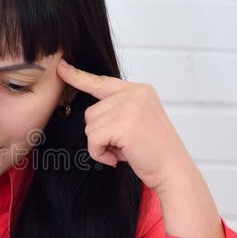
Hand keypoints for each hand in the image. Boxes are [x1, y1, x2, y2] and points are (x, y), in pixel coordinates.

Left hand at [57, 59, 191, 193]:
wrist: (174, 172)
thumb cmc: (155, 152)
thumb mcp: (138, 121)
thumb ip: (118, 109)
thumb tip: (90, 112)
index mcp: (140, 90)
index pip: (102, 81)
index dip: (78, 76)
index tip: (62, 66)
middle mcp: (135, 93)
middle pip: (91, 111)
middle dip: (101, 133)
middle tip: (125, 145)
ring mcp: (130, 107)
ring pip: (90, 125)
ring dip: (100, 144)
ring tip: (125, 151)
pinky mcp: (124, 125)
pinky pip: (92, 139)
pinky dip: (100, 153)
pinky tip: (118, 159)